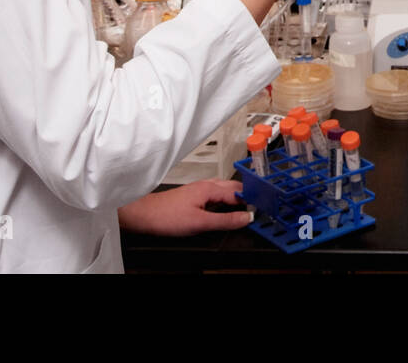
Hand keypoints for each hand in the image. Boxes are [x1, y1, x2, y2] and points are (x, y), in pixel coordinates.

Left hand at [116, 179, 251, 235]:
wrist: (144, 215)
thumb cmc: (166, 216)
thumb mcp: (200, 222)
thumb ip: (225, 220)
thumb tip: (246, 218)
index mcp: (211, 188)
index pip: (239, 193)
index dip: (252, 201)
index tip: (263, 209)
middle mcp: (207, 185)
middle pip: (234, 188)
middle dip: (247, 196)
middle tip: (257, 209)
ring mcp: (200, 189)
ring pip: (225, 190)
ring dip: (236, 198)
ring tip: (245, 210)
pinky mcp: (194, 196)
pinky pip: (216, 194)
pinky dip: (225, 201)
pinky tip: (224, 210)